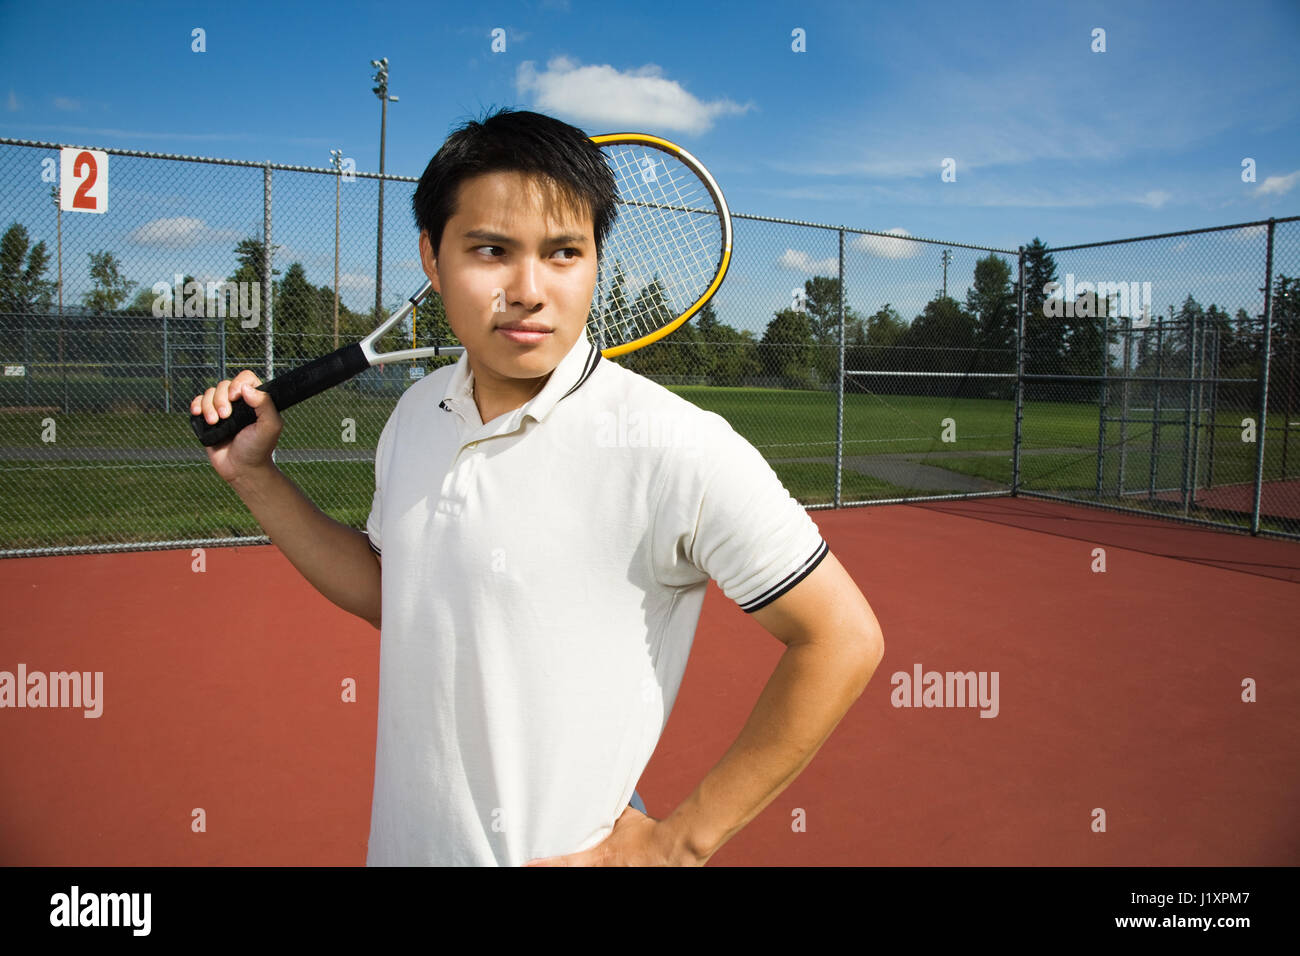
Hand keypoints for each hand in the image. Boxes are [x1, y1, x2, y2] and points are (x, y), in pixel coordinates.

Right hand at [190, 370, 282, 483]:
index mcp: (256, 400)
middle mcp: (239, 402)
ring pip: (210, 393)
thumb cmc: (258, 449)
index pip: (245, 378)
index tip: (236, 397)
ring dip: (208, 406)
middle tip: (225, 417)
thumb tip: (246, 387)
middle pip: (224, 385)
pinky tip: (198, 414)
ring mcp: (223, 409)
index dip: (237, 383)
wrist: (241, 469)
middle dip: (220, 400)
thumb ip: (264, 404)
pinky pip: (198, 401)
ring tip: (214, 423)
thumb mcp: (270, 426)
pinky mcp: (209, 418)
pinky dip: (196, 405)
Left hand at [524, 805, 703, 866]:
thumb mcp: (625, 818)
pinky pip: (607, 872)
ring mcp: (614, 876)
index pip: (563, 862)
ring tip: (564, 859)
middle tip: (537, 862)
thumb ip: (610, 811)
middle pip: (573, 870)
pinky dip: (605, 866)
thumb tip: (601, 794)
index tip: (524, 864)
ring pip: (588, 873)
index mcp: (597, 857)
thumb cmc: (647, 833)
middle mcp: (602, 871)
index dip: (542, 864)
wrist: (671, 848)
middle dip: (556, 865)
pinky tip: (612, 860)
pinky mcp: (622, 877)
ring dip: (581, 865)